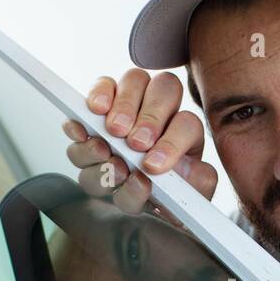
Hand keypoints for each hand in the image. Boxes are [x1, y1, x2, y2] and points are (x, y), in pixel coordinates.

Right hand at [62, 69, 218, 213]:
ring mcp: (132, 102)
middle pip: (162, 89)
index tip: (152, 166)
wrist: (136, 198)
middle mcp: (162, 110)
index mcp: (185, 133)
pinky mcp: (102, 103)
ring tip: (107, 143)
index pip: (186, 125)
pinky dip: (93, 101)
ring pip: (132, 82)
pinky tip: (84, 125)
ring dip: (120, 109)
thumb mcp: (185, 199)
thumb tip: (186, 169)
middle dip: (148, 119)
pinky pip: (100, 88)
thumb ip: (195, 186)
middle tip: (133, 145)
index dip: (171, 143)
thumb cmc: (162, 196)